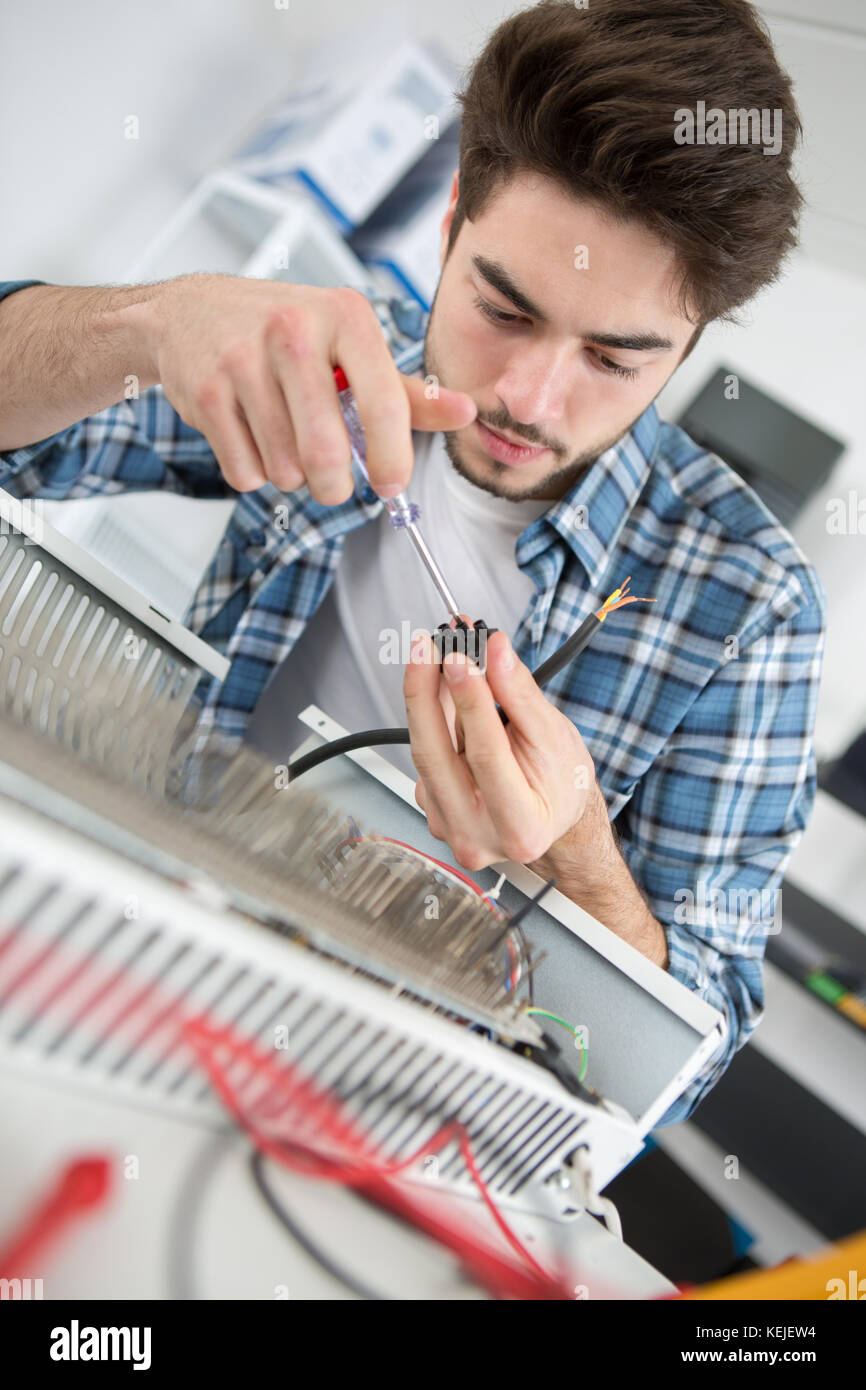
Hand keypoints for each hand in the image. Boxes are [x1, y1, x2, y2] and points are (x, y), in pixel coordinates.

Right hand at [131, 275, 476, 502]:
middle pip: (327, 453)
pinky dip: (253, 472)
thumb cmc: (284, 330)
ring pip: (284, 469)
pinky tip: (249, 436)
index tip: (391, 485)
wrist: (189, 311)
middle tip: (332, 483)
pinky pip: (244, 471)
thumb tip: (465, 413)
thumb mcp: (349, 346)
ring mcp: (242, 360)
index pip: (384, 405)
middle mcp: (293, 330)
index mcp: (345, 315)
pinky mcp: (203, 391)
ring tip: (282, 440)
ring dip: (290, 475)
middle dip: (333, 486)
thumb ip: (405, 390)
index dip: (392, 459)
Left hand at [403, 629, 595, 870]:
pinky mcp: (431, 810)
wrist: (553, 818)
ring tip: (439, 653)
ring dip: (428, 697)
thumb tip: (494, 650)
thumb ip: (520, 695)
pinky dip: (433, 718)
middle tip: (426, 646)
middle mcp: (475, 837)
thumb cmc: (562, 784)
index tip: (459, 656)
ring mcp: (447, 827)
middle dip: (424, 692)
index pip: (485, 755)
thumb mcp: (554, 736)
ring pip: (426, 751)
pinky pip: (426, 755)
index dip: (470, 701)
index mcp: (520, 828)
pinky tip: (446, 692)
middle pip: (434, 756)